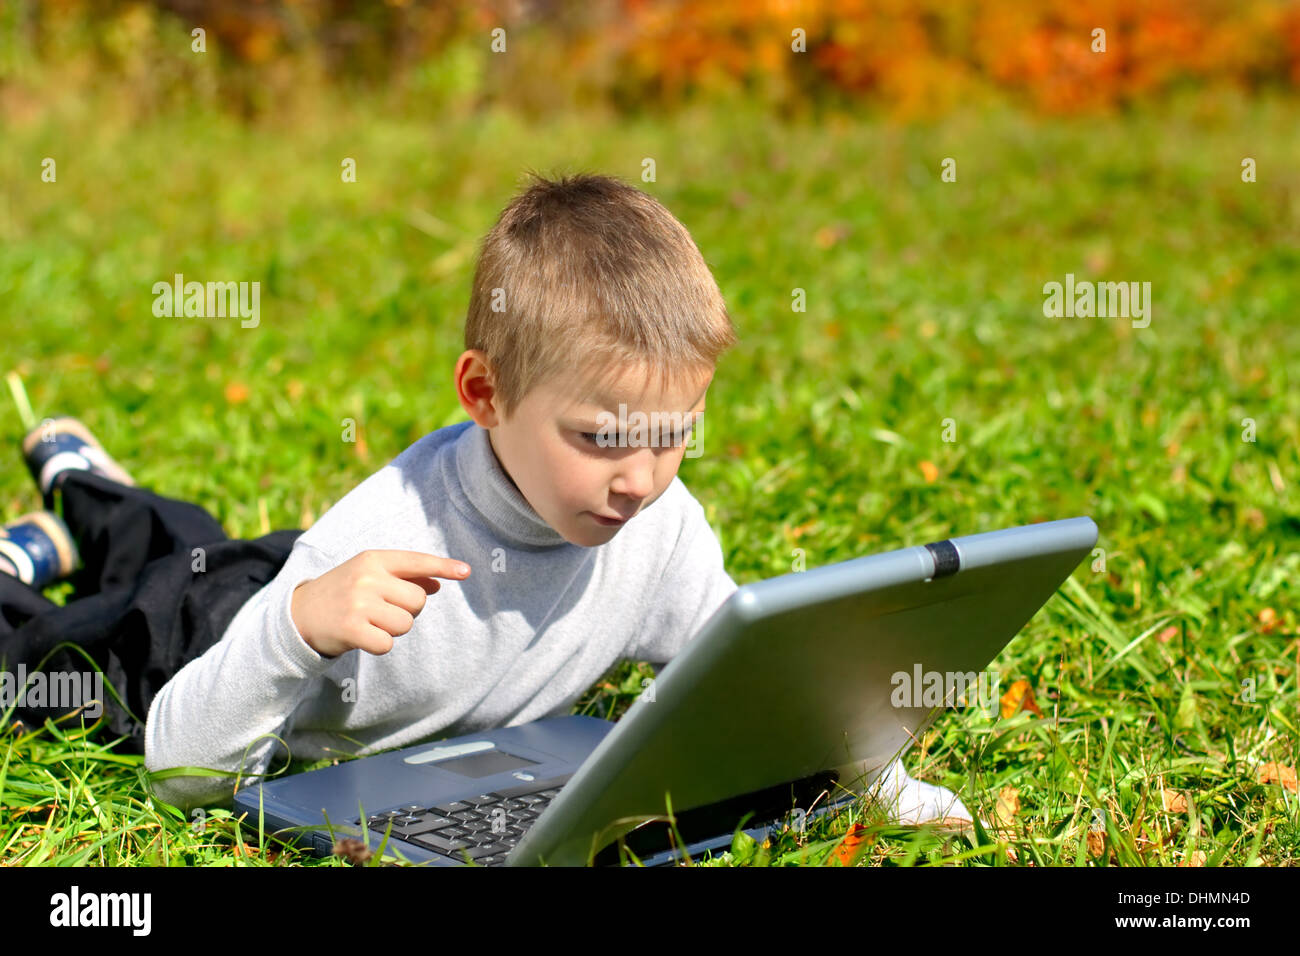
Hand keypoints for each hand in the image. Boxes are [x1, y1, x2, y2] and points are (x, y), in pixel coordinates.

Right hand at [290, 550, 470, 657]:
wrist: (298, 614)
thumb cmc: (343, 593)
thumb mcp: (369, 576)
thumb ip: (403, 577)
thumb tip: (438, 584)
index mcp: (373, 559)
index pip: (416, 561)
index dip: (443, 567)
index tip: (466, 571)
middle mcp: (367, 577)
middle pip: (418, 600)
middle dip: (407, 610)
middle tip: (381, 610)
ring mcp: (358, 602)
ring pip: (405, 624)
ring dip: (392, 629)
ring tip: (369, 622)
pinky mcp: (351, 629)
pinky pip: (387, 643)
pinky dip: (379, 645)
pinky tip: (362, 637)